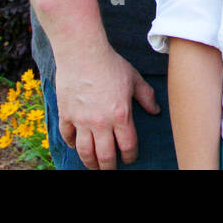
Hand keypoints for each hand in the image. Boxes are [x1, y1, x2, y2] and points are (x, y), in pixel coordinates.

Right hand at [55, 43, 159, 169]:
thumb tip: (156, 111)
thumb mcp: (134, 78)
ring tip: (94, 166)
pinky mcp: (66, 114)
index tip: (130, 159)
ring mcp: (81, 120)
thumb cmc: (111, 64)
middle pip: (105, 156)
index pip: (128, 145)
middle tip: (111, 169)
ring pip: (85, 152)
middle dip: (109, 167)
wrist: (83, 53)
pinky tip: (76, 145)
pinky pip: (67, 136)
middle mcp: (101, 122)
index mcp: (121, 115)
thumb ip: (146, 96)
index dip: (131, 156)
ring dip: (90, 162)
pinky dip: (71, 144)